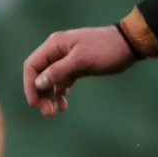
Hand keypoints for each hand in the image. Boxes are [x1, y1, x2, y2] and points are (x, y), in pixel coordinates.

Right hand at [20, 26, 136, 117]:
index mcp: (54, 45)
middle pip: (39, 75)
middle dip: (40, 94)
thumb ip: (58, 71)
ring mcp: (66, 60)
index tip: (35, 103)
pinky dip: (60, 94)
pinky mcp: (75, 68)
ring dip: (50, 97)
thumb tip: (38, 83)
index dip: (29, 85)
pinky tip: (63, 106)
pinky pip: (62, 83)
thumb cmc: (105, 49)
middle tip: (48, 112)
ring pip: (50, 81)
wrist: (128, 44)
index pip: (32, 66)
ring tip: (55, 112)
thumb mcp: (81, 60)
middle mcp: (56, 52)